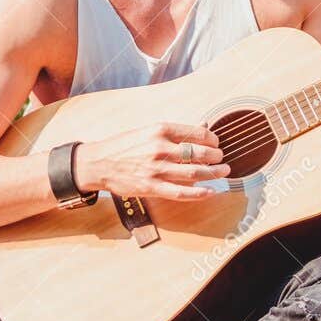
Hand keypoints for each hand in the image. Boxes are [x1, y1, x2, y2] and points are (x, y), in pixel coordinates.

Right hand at [73, 121, 227, 200]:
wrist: (97, 162)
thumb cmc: (123, 145)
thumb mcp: (147, 130)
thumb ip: (175, 132)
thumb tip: (202, 127)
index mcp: (160, 129)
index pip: (196, 133)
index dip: (212, 139)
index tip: (216, 143)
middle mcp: (159, 147)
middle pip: (199, 153)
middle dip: (216, 157)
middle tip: (222, 159)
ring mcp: (156, 169)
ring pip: (194, 172)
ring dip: (213, 173)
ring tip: (223, 172)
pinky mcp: (151, 187)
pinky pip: (181, 192)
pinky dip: (199, 193)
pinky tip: (210, 191)